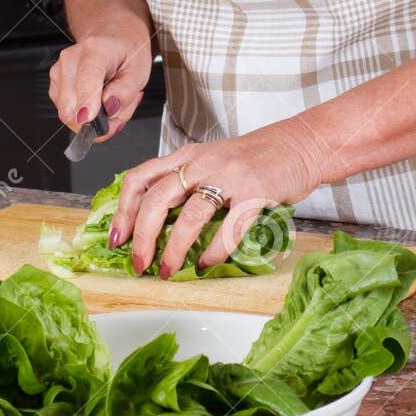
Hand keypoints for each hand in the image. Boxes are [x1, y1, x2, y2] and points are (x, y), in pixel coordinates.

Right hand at [48, 25, 151, 137]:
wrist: (112, 38)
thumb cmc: (126, 53)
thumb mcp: (139, 70)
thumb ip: (125, 91)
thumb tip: (109, 107)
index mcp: (95, 50)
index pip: (86, 77)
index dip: (86, 101)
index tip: (89, 118)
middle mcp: (70, 60)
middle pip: (71, 106)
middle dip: (96, 122)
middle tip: (118, 113)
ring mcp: (59, 73)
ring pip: (69, 115)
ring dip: (92, 120)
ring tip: (110, 103)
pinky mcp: (55, 86)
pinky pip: (68, 115)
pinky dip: (85, 116)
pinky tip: (98, 102)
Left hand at [107, 120, 327, 277]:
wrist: (299, 144)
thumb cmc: (253, 159)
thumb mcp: (210, 161)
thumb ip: (185, 182)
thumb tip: (152, 222)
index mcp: (186, 156)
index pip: (140, 177)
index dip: (123, 210)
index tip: (117, 238)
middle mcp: (201, 162)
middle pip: (156, 198)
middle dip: (142, 235)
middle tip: (139, 263)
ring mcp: (228, 176)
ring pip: (190, 216)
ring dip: (174, 249)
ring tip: (168, 271)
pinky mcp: (254, 193)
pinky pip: (229, 228)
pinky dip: (215, 251)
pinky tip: (206, 263)